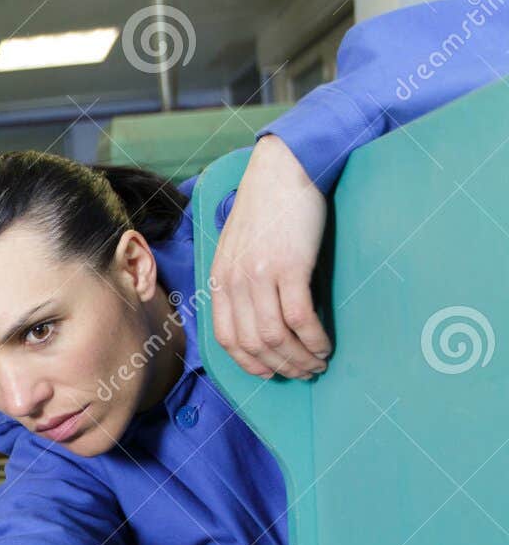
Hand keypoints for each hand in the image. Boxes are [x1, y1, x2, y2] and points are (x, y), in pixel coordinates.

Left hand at [209, 133, 330, 379]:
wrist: (283, 171)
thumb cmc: (266, 209)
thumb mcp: (237, 247)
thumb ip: (239, 280)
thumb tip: (256, 316)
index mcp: (219, 279)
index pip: (226, 338)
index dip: (248, 363)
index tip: (269, 373)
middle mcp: (234, 282)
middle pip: (253, 343)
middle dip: (280, 366)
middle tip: (304, 373)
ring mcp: (259, 275)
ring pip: (276, 336)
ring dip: (300, 357)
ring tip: (318, 362)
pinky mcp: (289, 267)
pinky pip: (300, 318)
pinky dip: (314, 339)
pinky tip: (325, 344)